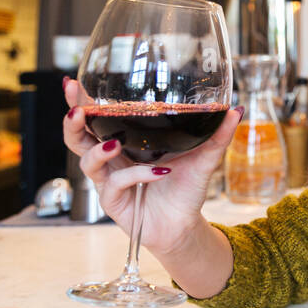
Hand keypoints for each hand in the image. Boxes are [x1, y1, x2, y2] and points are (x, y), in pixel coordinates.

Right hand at [62, 77, 240, 258]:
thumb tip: (235, 108)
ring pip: (86, 161)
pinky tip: (159, 172)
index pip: (95, 118)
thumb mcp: (204, 158)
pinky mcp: (114, 202)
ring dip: (98, 149)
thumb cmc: (186, 188)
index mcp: (125, 142)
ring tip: (114, 142)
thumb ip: (217, 134)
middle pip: (77, 137)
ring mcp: (109, 181)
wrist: (185, 225)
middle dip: (72, 121)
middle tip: (78, 110)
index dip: (79, 102)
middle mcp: (111, 159)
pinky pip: (116, 184)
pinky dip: (136, 176)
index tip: (71, 82)